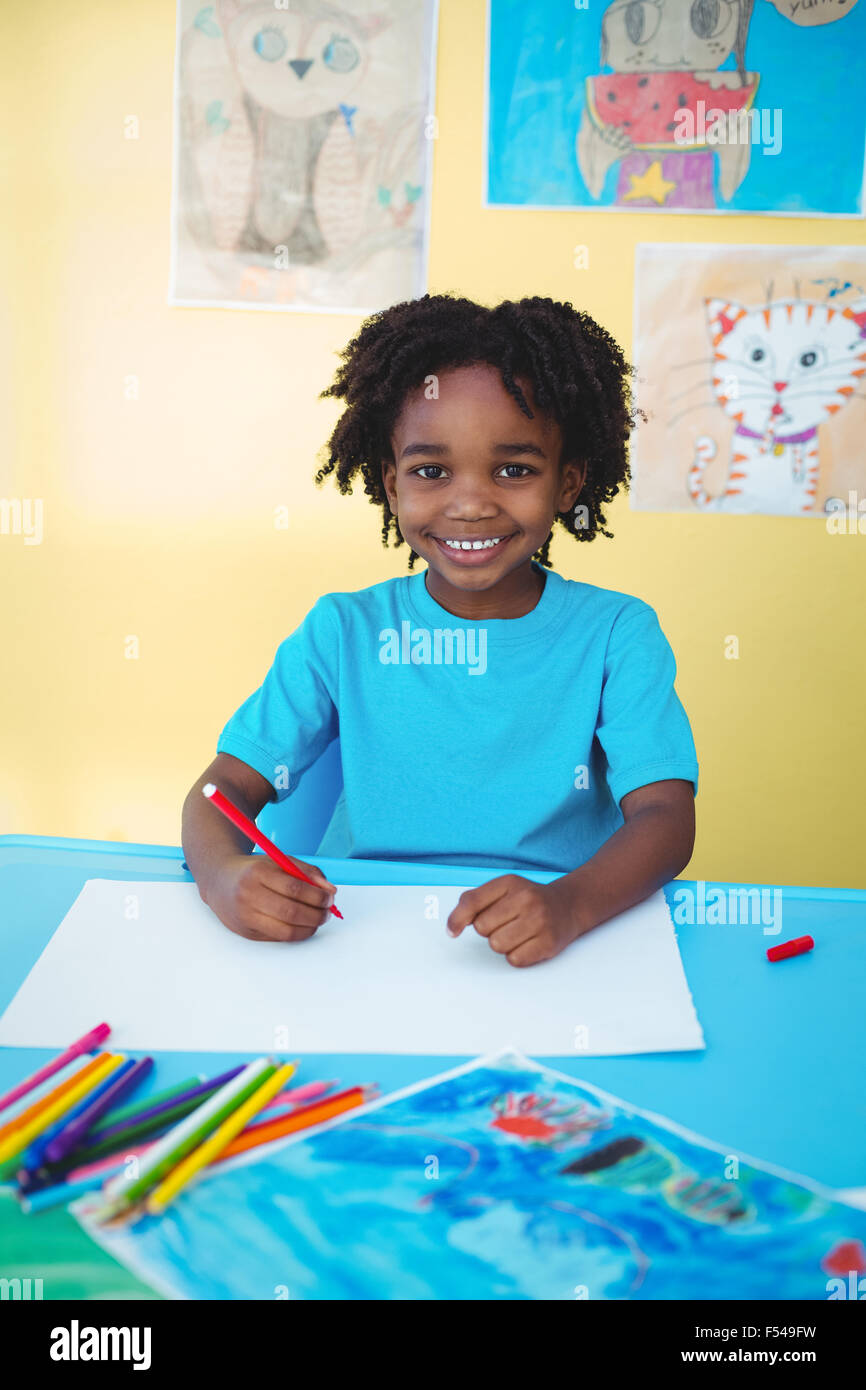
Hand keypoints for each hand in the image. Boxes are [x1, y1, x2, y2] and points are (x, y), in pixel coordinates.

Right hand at [201, 853, 336, 941]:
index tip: (330, 898)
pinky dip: (296, 933)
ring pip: (286, 930)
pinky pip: (278, 938)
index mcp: (258, 873)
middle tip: (327, 912)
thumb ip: (307, 872)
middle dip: (316, 914)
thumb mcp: (279, 861)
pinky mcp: (246, 932)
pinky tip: (303, 925)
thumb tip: (330, 891)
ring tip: (318, 919)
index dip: (317, 896)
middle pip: (291, 912)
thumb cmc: (254, 870)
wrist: (219, 880)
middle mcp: (248, 895)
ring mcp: (245, 916)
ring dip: (309, 928)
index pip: (294, 888)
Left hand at [446, 874, 582, 967]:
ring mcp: (540, 921)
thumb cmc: (529, 899)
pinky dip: (517, 955)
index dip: (457, 919)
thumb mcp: (503, 889)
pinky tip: (527, 943)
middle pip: (483, 928)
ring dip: (502, 944)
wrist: (569, 906)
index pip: (472, 902)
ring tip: (517, 933)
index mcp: (510, 883)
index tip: (452, 932)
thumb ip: (475, 901)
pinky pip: (514, 960)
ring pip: (497, 945)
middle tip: (507, 923)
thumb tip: (453, 926)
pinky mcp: (548, 943)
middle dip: (489, 930)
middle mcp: (527, 899)